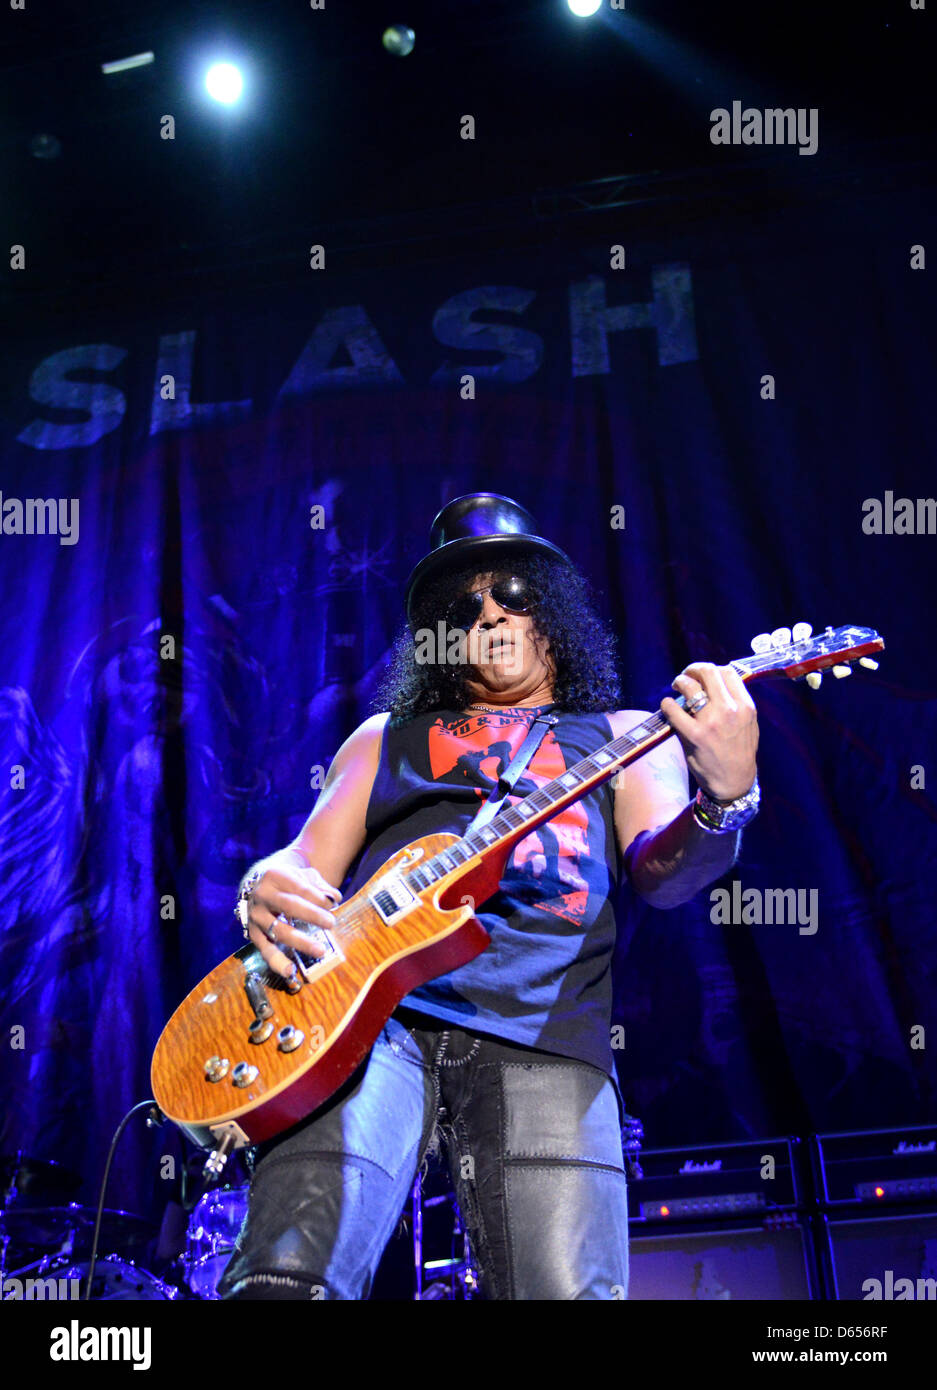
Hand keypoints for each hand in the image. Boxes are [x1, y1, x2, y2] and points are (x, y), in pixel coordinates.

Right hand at [243, 865, 341, 978]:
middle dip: (312, 915)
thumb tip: (334, 898)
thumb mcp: (304, 875)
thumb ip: (321, 886)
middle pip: (289, 906)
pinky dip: (277, 962)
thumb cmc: (288, 881)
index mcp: (274, 876)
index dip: (317, 897)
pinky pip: (265, 950)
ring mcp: (255, 916)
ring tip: (320, 951)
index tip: (333, 904)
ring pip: (278, 930)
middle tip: (331, 923)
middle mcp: (262, 895)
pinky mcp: (253, 934)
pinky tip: (290, 971)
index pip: (299, 887)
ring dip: (300, 942)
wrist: (259, 884)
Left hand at [660, 662, 757, 802]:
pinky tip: (668, 706)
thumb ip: (737, 703)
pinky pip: (673, 709)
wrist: (733, 782)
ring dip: (679, 681)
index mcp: (745, 707)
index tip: (702, 676)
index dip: (711, 669)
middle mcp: (730, 711)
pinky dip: (667, 704)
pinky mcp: (694, 735)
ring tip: (676, 687)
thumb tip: (716, 684)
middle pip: (708, 672)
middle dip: (692, 669)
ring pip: (690, 686)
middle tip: (685, 677)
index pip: (728, 672)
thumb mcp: (749, 724)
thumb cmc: (738, 752)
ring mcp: (711, 722)